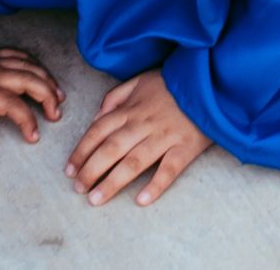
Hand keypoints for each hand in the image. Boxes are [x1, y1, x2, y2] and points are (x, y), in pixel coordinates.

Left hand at [0, 37, 64, 149]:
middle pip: (31, 81)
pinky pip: (18, 54)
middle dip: (49, 97)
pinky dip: (33, 61)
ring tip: (58, 94)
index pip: (15, 107)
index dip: (29, 122)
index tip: (34, 137)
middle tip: (56, 114)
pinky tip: (38, 69)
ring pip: (29, 66)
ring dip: (47, 79)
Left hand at [66, 69, 211, 206]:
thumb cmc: (173, 83)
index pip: (98, 131)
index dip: (81, 151)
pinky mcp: (185, 147)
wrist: (210, 80)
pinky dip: (156, 185)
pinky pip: (169, 168)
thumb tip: (97, 116)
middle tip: (78, 190)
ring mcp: (165, 136)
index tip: (70, 170)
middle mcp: (144, 124)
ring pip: (134, 162)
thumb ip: (117, 96)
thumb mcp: (141, 80)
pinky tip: (141, 200)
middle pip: (111, 149)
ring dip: (113, 182)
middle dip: (91, 170)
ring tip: (96, 199)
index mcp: (132, 108)